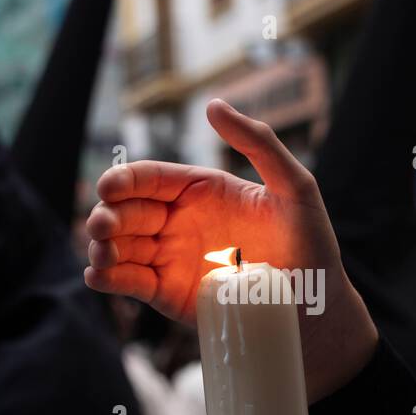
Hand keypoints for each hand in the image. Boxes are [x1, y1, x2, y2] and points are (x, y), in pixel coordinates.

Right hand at [85, 99, 377, 401]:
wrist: (317, 309)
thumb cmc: (311, 244)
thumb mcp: (295, 187)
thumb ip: (259, 143)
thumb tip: (212, 105)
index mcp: (201, 190)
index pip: (151, 177)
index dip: (125, 179)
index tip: (110, 187)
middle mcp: (179, 221)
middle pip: (127, 210)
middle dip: (107, 214)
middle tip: (103, 224)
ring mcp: (171, 258)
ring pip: (121, 246)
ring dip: (102, 246)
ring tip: (102, 252)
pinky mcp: (168, 294)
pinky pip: (131, 283)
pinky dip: (108, 279)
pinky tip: (98, 275)